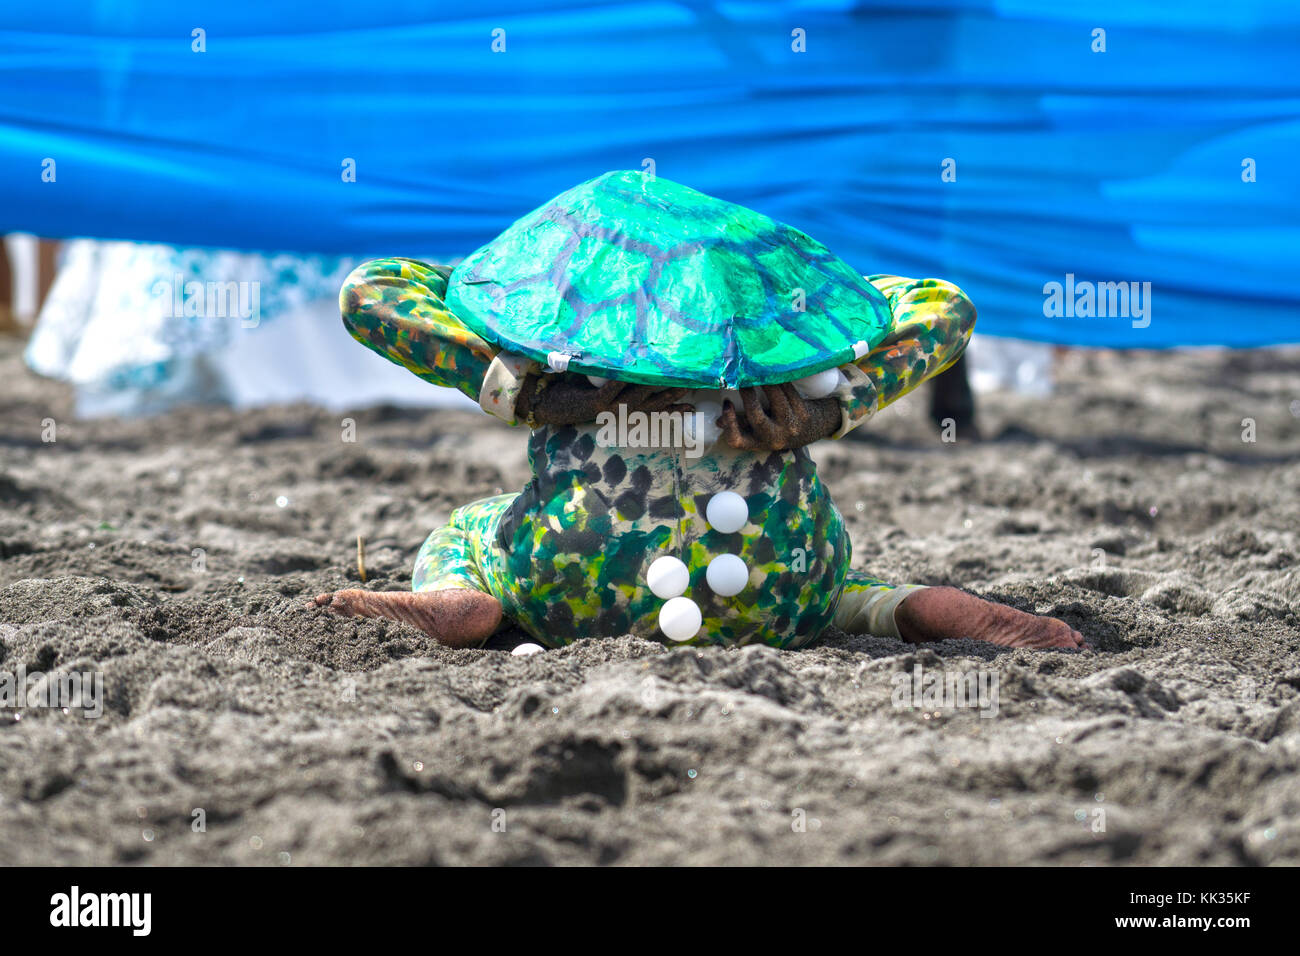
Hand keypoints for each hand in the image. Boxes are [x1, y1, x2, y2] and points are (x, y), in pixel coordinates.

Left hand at [516, 373, 690, 426]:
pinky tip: (634, 372)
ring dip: (654, 389)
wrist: (543, 402)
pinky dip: (623, 381)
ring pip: (636, 398)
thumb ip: (614, 375)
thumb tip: (631, 356)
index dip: (673, 406)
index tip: (694, 403)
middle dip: (671, 394)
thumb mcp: (597, 383)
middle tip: (690, 384)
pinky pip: (612, 390)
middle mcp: (617, 410)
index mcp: (621, 406)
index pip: (653, 407)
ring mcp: (606, 407)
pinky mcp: (593, 402)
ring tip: (671, 378)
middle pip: (651, 403)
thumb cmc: (571, 388)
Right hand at [718, 383, 839, 450]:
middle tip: (742, 380)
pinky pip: (789, 392)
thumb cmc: (779, 427)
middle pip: (756, 418)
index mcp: (759, 443)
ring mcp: (791, 426)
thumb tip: (719, 421)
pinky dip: (779, 379)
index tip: (727, 403)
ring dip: (765, 382)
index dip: (729, 423)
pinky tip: (774, 371)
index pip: (737, 440)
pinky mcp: (804, 413)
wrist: (814, 427)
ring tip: (757, 370)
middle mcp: (775, 438)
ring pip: (775, 400)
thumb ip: (741, 425)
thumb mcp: (760, 432)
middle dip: (748, 396)